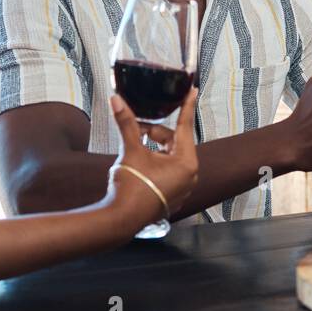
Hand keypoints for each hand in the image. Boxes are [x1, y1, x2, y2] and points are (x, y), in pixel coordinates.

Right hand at [109, 88, 198, 224]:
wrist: (121, 219)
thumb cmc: (131, 187)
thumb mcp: (131, 150)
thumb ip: (127, 124)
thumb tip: (118, 101)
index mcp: (186, 162)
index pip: (185, 126)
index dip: (186, 106)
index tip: (192, 91)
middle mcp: (189, 176)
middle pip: (174, 142)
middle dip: (154, 134)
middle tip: (136, 130)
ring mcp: (182, 188)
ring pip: (169, 157)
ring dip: (153, 149)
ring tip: (135, 150)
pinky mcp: (171, 196)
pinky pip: (167, 172)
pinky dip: (155, 164)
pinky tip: (140, 166)